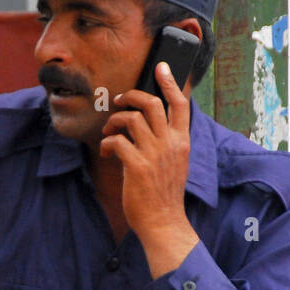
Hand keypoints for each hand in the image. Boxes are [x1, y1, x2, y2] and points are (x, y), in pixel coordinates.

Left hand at [100, 62, 191, 237]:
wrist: (163, 222)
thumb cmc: (164, 194)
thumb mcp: (175, 163)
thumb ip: (168, 142)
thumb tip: (149, 124)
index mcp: (182, 142)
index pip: (179, 104)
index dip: (169, 82)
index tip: (161, 67)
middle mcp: (170, 144)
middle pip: (151, 103)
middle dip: (131, 96)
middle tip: (121, 102)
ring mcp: (154, 155)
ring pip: (131, 119)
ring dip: (115, 122)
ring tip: (110, 132)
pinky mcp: (137, 167)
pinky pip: (117, 141)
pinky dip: (108, 143)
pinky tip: (108, 153)